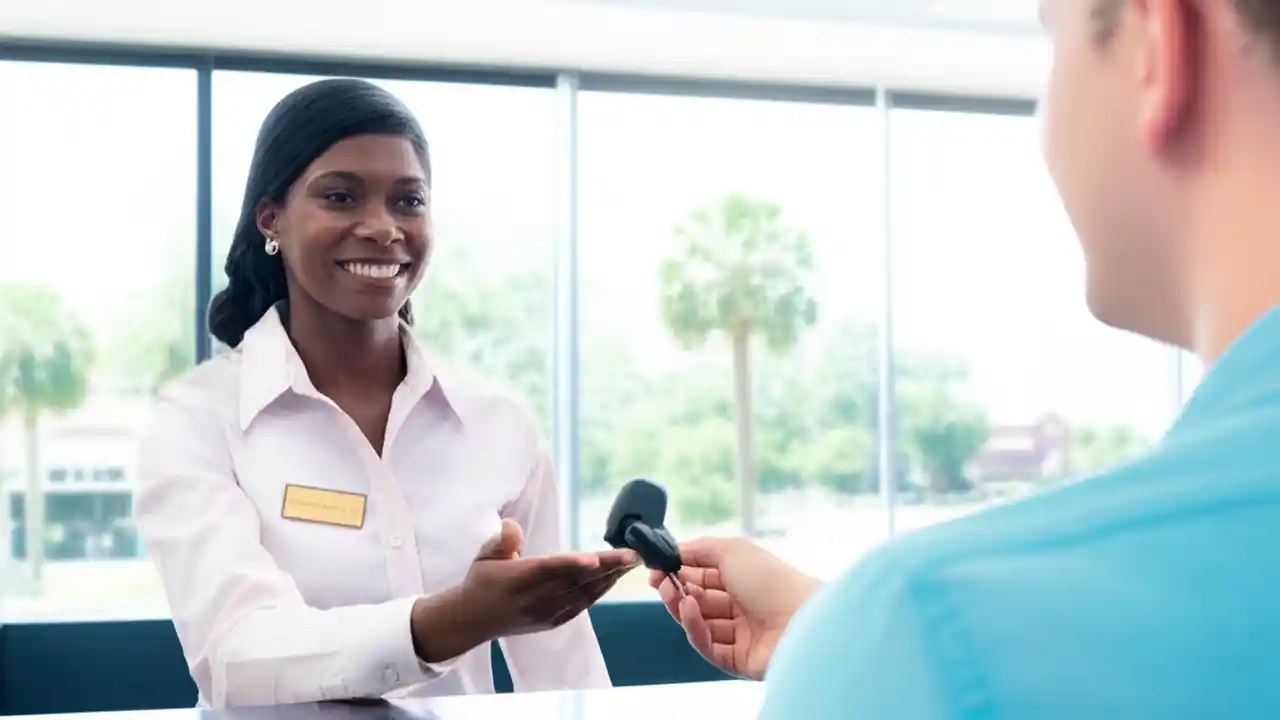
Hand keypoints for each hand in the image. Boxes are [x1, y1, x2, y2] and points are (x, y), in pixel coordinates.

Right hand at [413, 519, 636, 661]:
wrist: (472, 621)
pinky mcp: (553, 621)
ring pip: (585, 593)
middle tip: (632, 554)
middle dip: (606, 567)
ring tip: (631, 561)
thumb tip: (511, 525)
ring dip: (610, 577)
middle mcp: (536, 599)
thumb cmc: (481, 581)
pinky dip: (600, 590)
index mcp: (518, 580)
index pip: (549, 570)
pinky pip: (583, 604)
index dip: (572, 564)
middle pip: (576, 580)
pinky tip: (614, 578)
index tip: (594, 558)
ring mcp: (547, 612)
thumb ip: (501, 541)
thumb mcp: (484, 556)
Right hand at [649, 537, 820, 680]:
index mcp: (745, 578)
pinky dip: (694, 629)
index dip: (680, 571)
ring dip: (682, 609)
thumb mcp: (731, 549)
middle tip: (660, 582)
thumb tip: (674, 552)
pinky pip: (709, 646)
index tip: (657, 568)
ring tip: (676, 597)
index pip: (704, 576)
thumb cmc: (771, 579)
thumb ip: (699, 549)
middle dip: (677, 590)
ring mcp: (742, 634)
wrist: (803, 619)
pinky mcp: (739, 659)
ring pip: (701, 624)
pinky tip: (689, 612)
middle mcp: (744, 606)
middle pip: (699, 601)